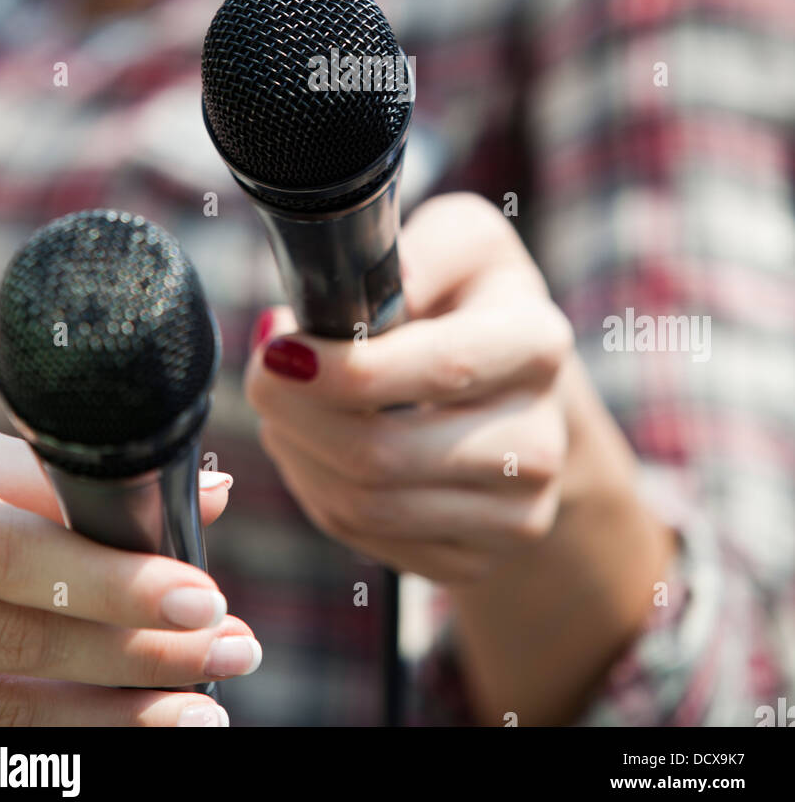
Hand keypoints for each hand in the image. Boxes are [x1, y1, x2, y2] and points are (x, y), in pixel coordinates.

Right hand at [0, 424, 260, 725]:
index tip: (201, 596)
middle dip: (138, 654)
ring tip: (206, 711)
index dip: (108, 583)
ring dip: (119, 716)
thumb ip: (81, 482)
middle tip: (234, 647)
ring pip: (8, 710)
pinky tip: (143, 731)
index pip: (13, 554)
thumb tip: (211, 492)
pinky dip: (76, 739)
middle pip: (20, 642)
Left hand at [245, 192, 574, 583]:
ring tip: (284, 403)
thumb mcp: (459, 240)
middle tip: (261, 374)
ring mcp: (515, 513)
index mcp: (538, 345)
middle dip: (296, 415)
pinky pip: (365, 538)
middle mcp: (541, 441)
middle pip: (384, 454)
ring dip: (297, 452)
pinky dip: (316, 490)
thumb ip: (421, 252)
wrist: (516, 388)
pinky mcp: (478, 561)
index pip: (438, 370)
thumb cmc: (468, 298)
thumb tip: (376, 295)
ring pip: (364, 505)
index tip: (277, 350)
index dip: (344, 369)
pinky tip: (312, 445)